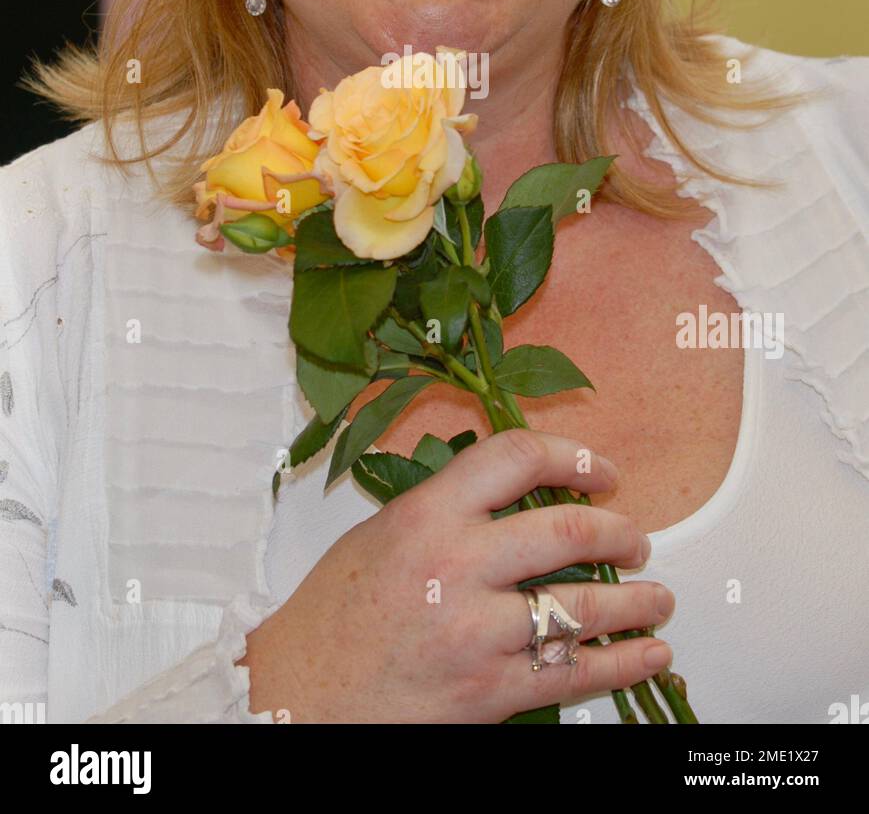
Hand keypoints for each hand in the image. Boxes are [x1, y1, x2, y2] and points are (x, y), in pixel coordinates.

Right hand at [236, 428, 673, 722]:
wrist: (297, 697)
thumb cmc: (334, 614)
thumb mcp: (383, 532)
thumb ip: (449, 507)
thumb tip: (520, 491)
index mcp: (426, 513)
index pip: (516, 457)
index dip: (573, 456)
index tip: (602, 472)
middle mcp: (455, 565)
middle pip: (566, 529)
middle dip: (618, 532)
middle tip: (636, 541)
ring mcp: (475, 631)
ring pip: (583, 604)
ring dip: (636, 601)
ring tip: (657, 598)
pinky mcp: (488, 691)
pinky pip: (574, 674)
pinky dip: (623, 663)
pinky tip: (648, 655)